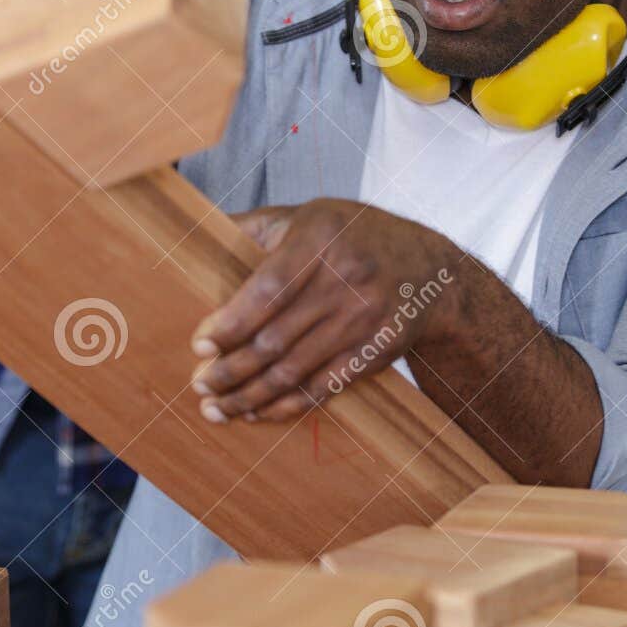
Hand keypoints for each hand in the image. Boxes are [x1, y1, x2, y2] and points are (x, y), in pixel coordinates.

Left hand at [189, 200, 455, 421]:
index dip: (231, 324)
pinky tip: (258, 411)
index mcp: (321, 238)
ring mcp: (366, 319)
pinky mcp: (377, 351)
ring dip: (251, 395)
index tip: (201, 346)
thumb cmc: (353, 236)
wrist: (430, 267)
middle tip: (200, 384)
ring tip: (217, 408)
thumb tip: (196, 233)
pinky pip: (324, 387)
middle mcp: (347, 279)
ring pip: (296, 370)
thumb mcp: (309, 215)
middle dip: (231, 369)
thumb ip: (253, 226)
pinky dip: (287, 405)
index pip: (268, 290)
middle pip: (277, 338)